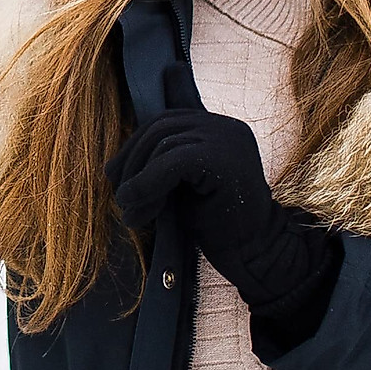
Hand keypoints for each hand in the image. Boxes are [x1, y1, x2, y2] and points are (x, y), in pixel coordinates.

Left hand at [104, 62, 341, 315]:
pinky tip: (138, 209)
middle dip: (131, 161)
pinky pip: (172, 161)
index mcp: (219, 128)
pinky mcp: (224, 157)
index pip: (169, 116)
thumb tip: (122, 151)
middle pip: (160, 127)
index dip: (138, 138)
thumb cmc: (218, 224)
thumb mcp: (185, 184)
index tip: (115, 165)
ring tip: (131, 213)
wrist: (254, 253)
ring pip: (163, 143)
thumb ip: (166, 160)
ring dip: (138, 180)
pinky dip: (147, 185)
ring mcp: (228, 138)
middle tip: (120, 198)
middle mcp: (225, 126)